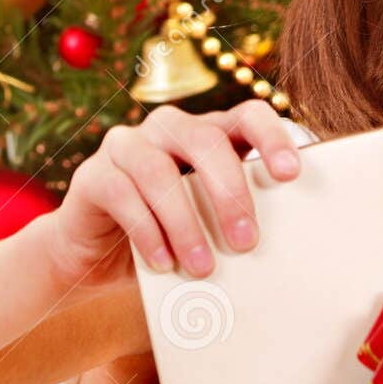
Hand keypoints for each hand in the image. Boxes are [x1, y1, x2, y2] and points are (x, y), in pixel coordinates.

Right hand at [42, 101, 302, 287]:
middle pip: (205, 139)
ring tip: (203, 267)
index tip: (290, 175)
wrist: (96, 261)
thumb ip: (238, 220)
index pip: (247, 115)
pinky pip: (120, 194)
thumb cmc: (170, 240)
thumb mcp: (210, 226)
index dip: (271, 138)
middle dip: (229, 192)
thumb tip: (289, 254)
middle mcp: (168, 128)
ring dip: (185, 222)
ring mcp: (126, 146)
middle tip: (246, 243)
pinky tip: (163, 263)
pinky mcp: (92, 175)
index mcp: (208, 134)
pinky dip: (146, 231)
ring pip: (158, 170)